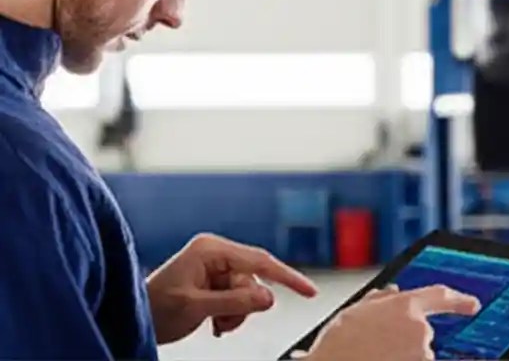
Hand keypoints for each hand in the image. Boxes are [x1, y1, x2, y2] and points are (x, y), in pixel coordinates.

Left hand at [146, 233, 318, 343]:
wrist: (131, 319)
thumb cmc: (154, 309)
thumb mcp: (195, 308)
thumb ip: (234, 302)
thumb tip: (270, 298)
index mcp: (210, 249)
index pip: (259, 261)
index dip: (287, 277)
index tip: (310, 292)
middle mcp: (215, 253)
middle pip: (253, 279)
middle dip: (244, 306)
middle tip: (224, 325)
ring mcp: (214, 266)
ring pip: (248, 291)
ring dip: (237, 313)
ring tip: (216, 325)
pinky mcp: (213, 280)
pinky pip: (238, 296)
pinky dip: (231, 313)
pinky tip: (214, 322)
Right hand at [306, 285, 481, 360]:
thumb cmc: (337, 345)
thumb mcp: (355, 311)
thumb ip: (381, 298)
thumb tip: (395, 290)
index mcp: (405, 306)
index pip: (441, 296)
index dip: (459, 300)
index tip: (473, 305)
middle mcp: (419, 329)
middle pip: (423, 333)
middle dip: (405, 340)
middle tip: (378, 346)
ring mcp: (422, 355)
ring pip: (419, 355)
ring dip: (402, 355)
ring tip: (373, 355)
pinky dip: (401, 360)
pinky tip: (380, 358)